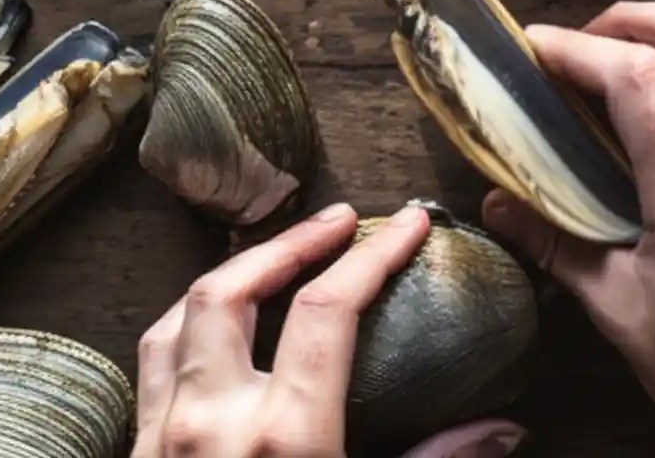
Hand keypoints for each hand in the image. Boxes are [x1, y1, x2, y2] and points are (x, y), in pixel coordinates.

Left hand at [131, 203, 524, 457]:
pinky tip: (216, 330)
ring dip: (229, 274)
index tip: (409, 224)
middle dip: (288, 241)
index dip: (373, 255)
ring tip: (274, 256)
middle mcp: (210, 423)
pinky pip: (152, 364)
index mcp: (283, 438)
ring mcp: (160, 440)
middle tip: (339, 220)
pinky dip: (188, 324)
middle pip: (233, 288)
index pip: (327, 309)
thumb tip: (502, 430)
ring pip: (178, 316)